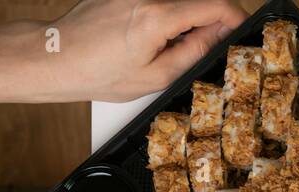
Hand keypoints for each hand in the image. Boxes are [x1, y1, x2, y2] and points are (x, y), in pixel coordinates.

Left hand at [43, 0, 246, 102]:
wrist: (56, 57)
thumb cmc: (98, 72)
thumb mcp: (156, 76)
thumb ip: (193, 52)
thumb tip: (219, 36)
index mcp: (157, 17)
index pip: (214, 5)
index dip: (235, 17)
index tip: (242, 29)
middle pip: (196, 1)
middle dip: (209, 22)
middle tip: (204, 48)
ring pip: (177, 2)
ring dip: (184, 21)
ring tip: (168, 47)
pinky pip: (158, 1)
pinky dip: (165, 16)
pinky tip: (150, 37)